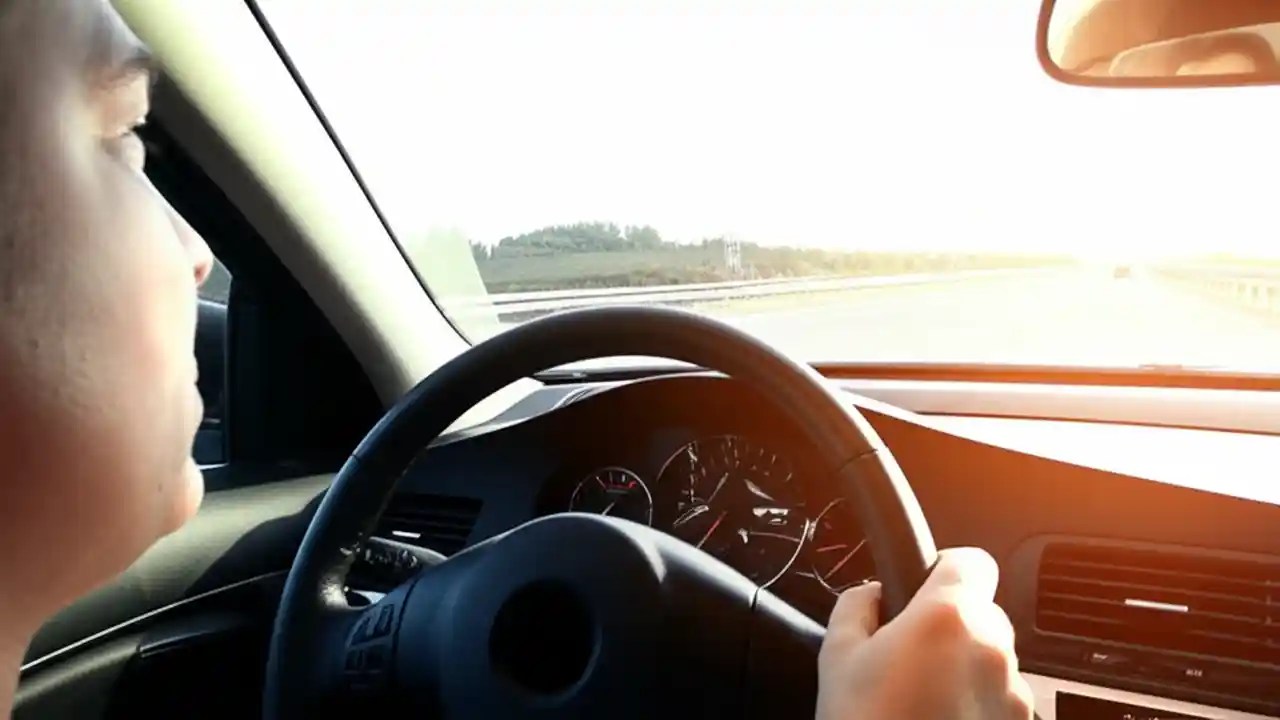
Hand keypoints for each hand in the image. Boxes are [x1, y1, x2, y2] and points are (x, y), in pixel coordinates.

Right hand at [816, 547, 1033, 719]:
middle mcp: (991, 650)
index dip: (945, 570)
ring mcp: (1013, 696)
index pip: (971, 561)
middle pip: (982, 614)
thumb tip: (872, 595)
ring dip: (965, 671)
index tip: (925, 587)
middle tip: (909, 657)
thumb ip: (857, 606)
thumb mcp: (837, 656)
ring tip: (921, 702)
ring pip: (993, 662)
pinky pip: (1001, 703)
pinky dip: (977, 708)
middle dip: (950, 627)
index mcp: (947, 617)